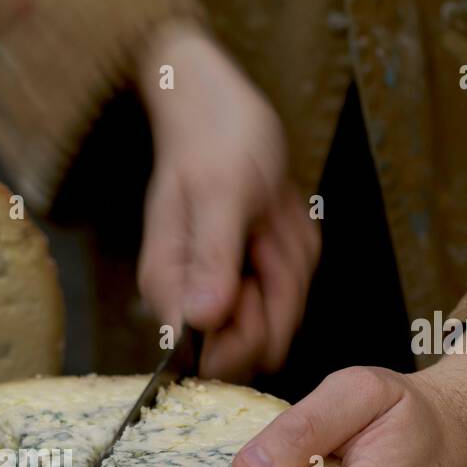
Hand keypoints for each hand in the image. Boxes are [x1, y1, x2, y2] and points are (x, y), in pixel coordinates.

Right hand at [135, 23, 318, 380]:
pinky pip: (291, 290)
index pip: (215, 357)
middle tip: (265, 236)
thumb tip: (200, 318)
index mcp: (171, 288)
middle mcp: (193, 301)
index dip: (248, 329)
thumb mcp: (221, 191)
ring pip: (282, 317)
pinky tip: (275, 221)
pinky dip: (295, 254)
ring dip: (289, 265)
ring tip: (268, 220)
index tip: (252, 278)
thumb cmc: (213, 141)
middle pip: (259, 345)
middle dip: (279, 290)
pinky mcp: (249, 279)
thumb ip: (212, 257)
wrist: (216, 110)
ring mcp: (223, 292)